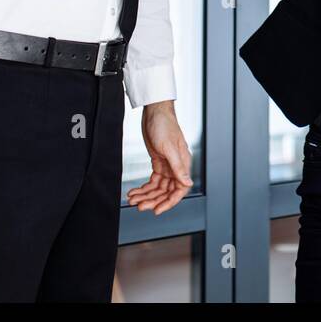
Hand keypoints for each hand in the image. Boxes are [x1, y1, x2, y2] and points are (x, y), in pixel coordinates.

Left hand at [125, 100, 193, 214]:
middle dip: (153, 200)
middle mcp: (176, 166)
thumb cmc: (164, 125)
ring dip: (146, 195)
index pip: (179, 189)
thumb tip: (187, 183)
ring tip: (133, 200)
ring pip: (158, 188)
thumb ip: (178, 167)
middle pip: (166, 191)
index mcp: (182, 163)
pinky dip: (143, 187)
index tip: (157, 210)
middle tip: (139, 206)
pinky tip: (135, 191)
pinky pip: (152, 180)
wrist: (154, 111)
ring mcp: (167, 165)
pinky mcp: (158, 162)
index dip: (169, 202)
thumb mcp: (169, 147)